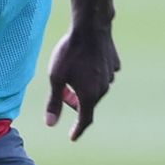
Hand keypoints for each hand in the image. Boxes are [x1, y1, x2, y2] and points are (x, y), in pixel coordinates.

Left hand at [44, 24, 120, 140]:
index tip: (72, 137)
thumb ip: (53, 102)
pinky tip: (87, 63)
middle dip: (75, 101)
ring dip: (84, 87)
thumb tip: (51, 124)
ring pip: (96, 88)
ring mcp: (111, 75)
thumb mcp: (56, 78)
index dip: (77, 129)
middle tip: (62, 91)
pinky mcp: (114, 63)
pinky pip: (103, 74)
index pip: (84, 120)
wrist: (91, 28)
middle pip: (88, 102)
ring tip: (72, 74)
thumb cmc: (70, 53)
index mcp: (90, 96)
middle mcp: (104, 89)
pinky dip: (94, 74)